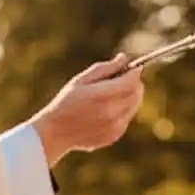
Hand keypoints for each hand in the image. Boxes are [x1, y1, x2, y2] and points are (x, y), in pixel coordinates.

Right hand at [29, 53, 144, 166]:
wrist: (57, 132)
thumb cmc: (66, 101)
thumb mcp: (81, 80)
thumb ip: (105, 68)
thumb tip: (124, 58)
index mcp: (102, 96)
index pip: (131, 81)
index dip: (134, 72)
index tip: (133, 67)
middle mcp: (112, 113)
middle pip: (137, 93)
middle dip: (134, 84)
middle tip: (123, 79)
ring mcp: (115, 126)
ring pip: (134, 105)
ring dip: (129, 97)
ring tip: (111, 95)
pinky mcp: (115, 135)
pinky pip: (127, 118)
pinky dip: (122, 111)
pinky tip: (106, 111)